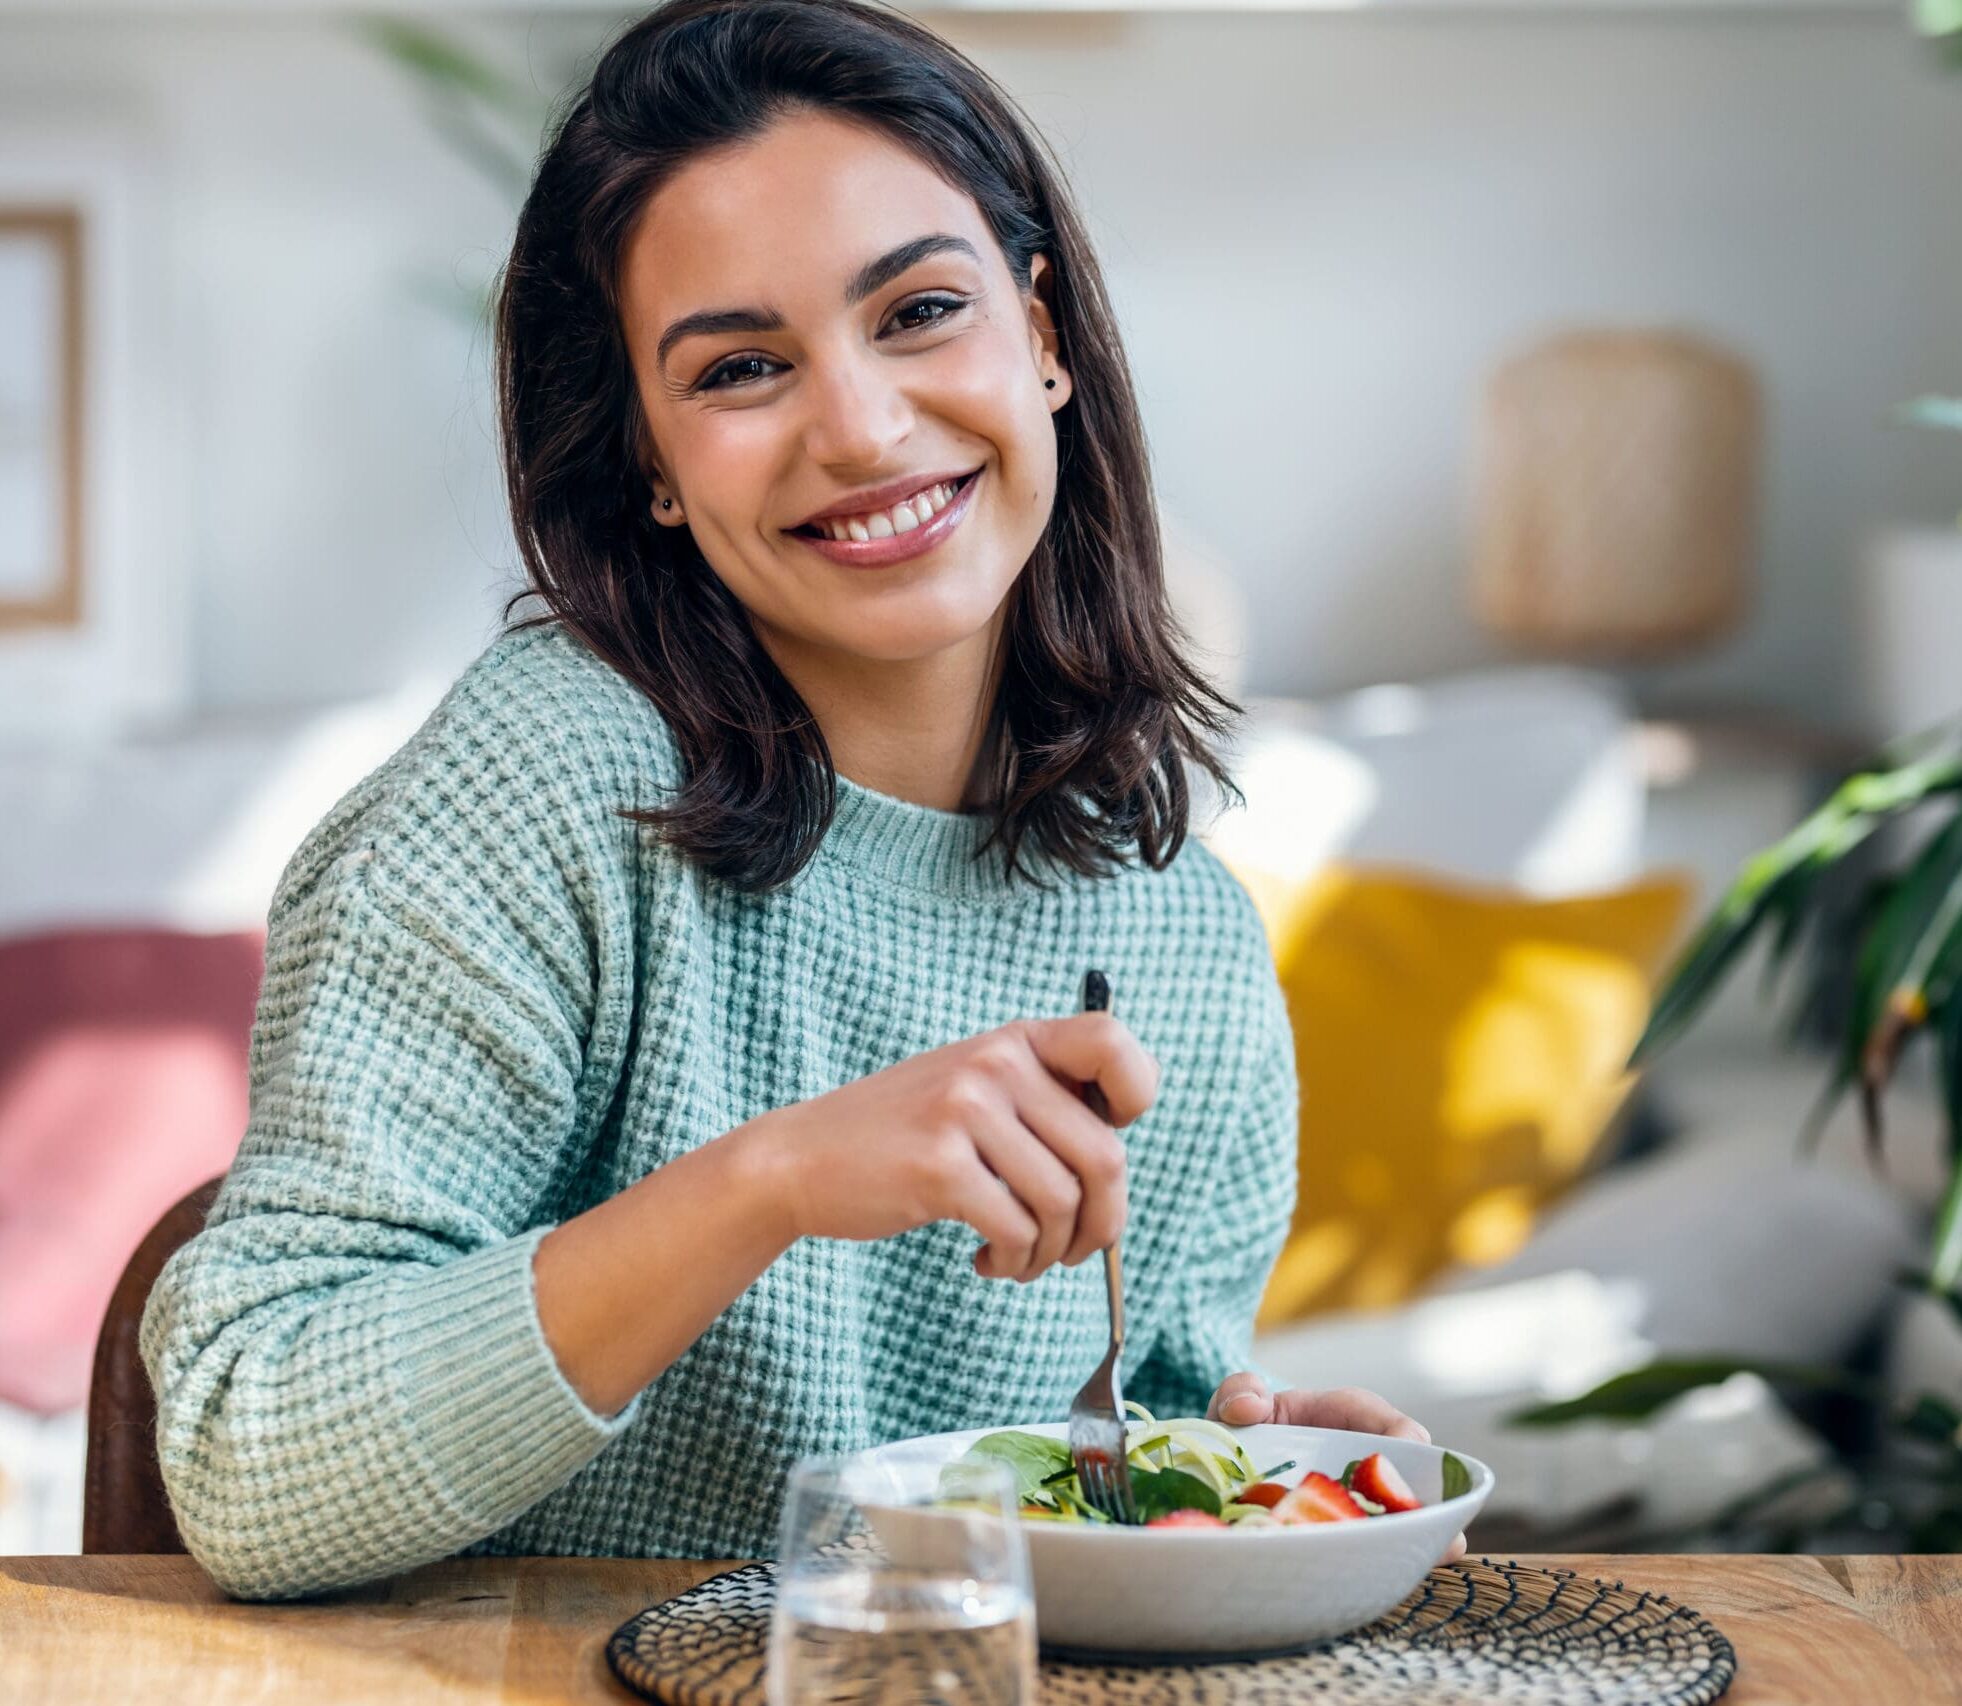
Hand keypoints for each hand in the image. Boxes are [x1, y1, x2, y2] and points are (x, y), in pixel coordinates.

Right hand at [741, 1014, 1156, 1282]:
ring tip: (1018, 1259)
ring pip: (1064, 1203)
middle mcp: (997, 1062)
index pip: (1115, 1044)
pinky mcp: (941, 1164)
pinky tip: (987, 1262)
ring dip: (1051, 1253)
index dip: (1132, 1100)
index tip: (1099, 1145)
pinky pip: (1018, 1231)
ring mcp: (967, 1109)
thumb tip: (1116, 1173)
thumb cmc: (903, 1137)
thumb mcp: (975, 1091)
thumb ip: (1042, 1105)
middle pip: (1105, 1156)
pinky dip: (1014, 1263)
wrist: (801, 1158)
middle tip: (1074, 1250)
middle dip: (1102, 1223)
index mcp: (1016, 1040)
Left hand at [1207, 1373, 1467, 1562]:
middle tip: (1443, 1521)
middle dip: (1432, 1493)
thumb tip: (1247, 1408)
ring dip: (1425, 1531)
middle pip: (1413, 1471)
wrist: (1229, 1468)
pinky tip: (1399, 1572)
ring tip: (1442, 1551)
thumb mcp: (1238, 1402)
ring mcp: (1360, 1498)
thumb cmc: (1244, 1427)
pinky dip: (1391, 1555)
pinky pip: (1380, 1540)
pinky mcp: (1351, 1529)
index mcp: (1343, 1415)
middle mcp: (1362, 1458)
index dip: (1400, 1434)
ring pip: (1405, 1512)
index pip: (1384, 1420)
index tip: (1405, 1450)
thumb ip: (1240, 1392)